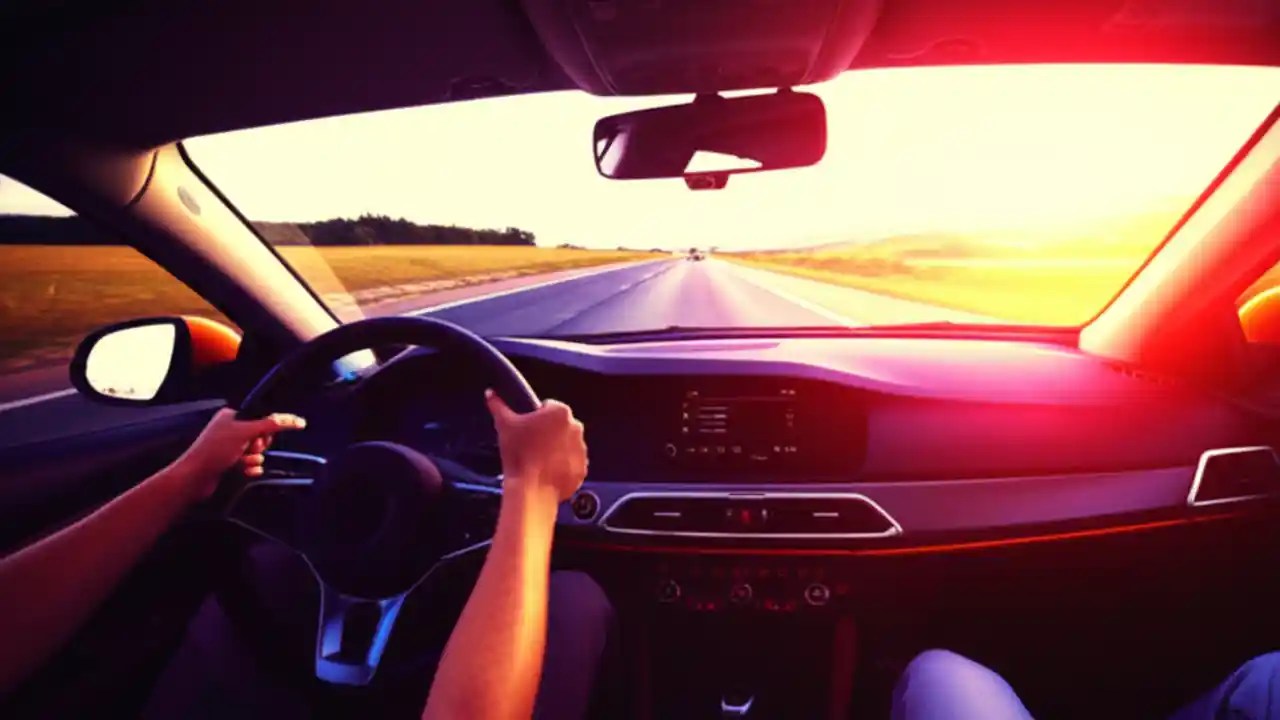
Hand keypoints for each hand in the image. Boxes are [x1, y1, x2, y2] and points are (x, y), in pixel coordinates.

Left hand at [168, 408, 306, 500]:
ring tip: (242, 462)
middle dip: (259, 446)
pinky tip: (245, 471)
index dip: (266, 429)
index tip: (267, 436)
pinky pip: (250, 464)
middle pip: (260, 436)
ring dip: (253, 459)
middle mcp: (229, 430)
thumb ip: (270, 425)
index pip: (261, 418)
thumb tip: (296, 420)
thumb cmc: (216, 450)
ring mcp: (228, 448)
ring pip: (256, 452)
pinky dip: (250, 468)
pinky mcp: (229, 463)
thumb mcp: (245, 433)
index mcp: (231, 416)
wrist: (195, 478)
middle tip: (250, 449)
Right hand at [485, 390, 586, 502]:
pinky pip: (571, 463)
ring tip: (537, 461)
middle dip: (547, 432)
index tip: (526, 429)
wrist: (531, 489)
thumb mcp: (505, 426)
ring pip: (566, 444)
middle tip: (530, 445)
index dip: (534, 417)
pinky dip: (562, 466)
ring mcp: (582, 450)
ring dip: (556, 449)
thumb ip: (498, 406)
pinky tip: (546, 472)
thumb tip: (491, 394)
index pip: (547, 407)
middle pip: (559, 425)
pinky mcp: (582, 469)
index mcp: (560, 412)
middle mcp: (576, 428)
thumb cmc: (519, 453)